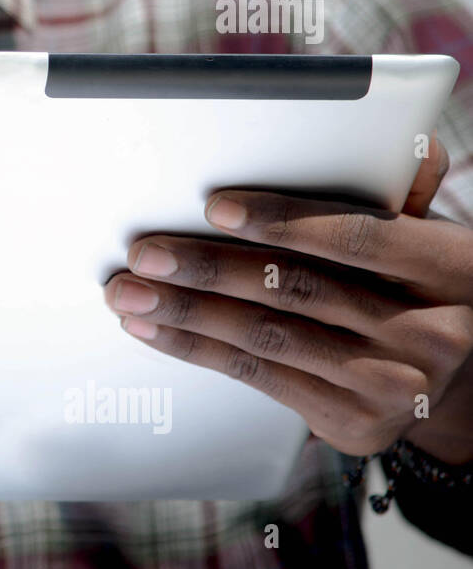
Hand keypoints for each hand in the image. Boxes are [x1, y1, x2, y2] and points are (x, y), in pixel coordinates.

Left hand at [104, 137, 472, 464]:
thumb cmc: (417, 283)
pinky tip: (153, 332)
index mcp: (452, 268)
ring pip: (268, 337)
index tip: (216, 206)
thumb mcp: (424, 236)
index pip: (357, 236)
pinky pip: (259, 377)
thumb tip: (403, 144)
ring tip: (128, 293)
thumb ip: (397, 195)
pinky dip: (198, 350)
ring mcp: (394, 386)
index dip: (282, 220)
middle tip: (144, 252)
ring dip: (186, 314)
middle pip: (297, 290)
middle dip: (208, 269)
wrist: (454, 377)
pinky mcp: (356, 423)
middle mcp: (431, 334)